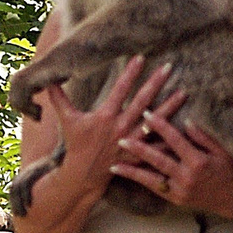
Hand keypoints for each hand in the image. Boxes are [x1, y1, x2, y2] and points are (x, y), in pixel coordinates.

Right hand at [47, 56, 183, 188]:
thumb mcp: (66, 120)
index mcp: (105, 116)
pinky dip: (170, 137)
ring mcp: (131, 141)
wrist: (82, 175)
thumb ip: (59, 98)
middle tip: (169, 67)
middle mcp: (120, 127)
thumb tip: (48, 80)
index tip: (141, 57)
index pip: (120, 89)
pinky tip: (184, 128)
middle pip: (142, 101)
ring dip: (170, 107)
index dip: (130, 73)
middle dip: (156, 83)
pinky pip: (157, 145)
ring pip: (154, 121)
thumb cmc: (75, 145)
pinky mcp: (138, 154)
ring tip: (184, 92)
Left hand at [111, 111, 232, 221]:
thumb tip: (185, 121)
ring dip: (132, 169)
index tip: (147, 113)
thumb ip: (202, 137)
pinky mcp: (176, 199)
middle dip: (138, 148)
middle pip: (158, 159)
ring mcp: (180, 190)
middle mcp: (187, 176)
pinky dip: (140, 180)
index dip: (160, 125)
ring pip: (152, 177)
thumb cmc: (231, 170)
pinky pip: (154, 188)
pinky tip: (126, 175)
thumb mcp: (221, 151)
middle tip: (121, 139)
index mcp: (198, 161)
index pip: (175, 139)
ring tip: (114, 162)